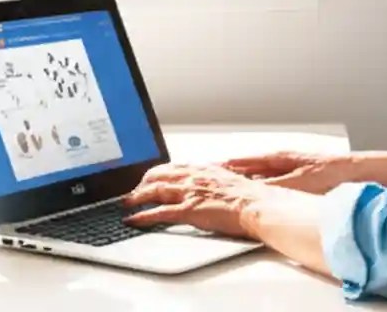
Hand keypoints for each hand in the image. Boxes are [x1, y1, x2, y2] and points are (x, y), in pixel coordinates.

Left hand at [122, 163, 281, 238]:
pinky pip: (158, 213)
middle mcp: (193, 177)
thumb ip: (217, 181)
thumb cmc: (252, 197)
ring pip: (154, 191)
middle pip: (158, 175)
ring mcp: (189, 193)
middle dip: (142, 182)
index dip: (157, 172)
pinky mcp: (188, 210)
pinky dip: (142, 216)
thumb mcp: (230, 182)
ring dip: (136, 197)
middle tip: (133, 190)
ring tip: (126, 202)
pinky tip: (132, 220)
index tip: (149, 176)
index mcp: (203, 169)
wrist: (259, 205)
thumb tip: (213, 186)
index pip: (173, 166)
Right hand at [221, 150, 356, 193]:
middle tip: (211, 175)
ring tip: (228, 185)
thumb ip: (276, 188)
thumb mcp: (299, 182)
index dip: (226, 166)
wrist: (354, 171)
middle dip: (231, 172)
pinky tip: (257, 193)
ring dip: (244, 180)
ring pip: (259, 175)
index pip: (245, 161)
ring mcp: (289, 169)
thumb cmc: (331, 172)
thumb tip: (255, 192)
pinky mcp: (297, 178)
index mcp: (279, 158)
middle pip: (249, 168)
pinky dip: (259, 186)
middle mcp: (281, 162)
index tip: (209, 168)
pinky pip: (271, 182)